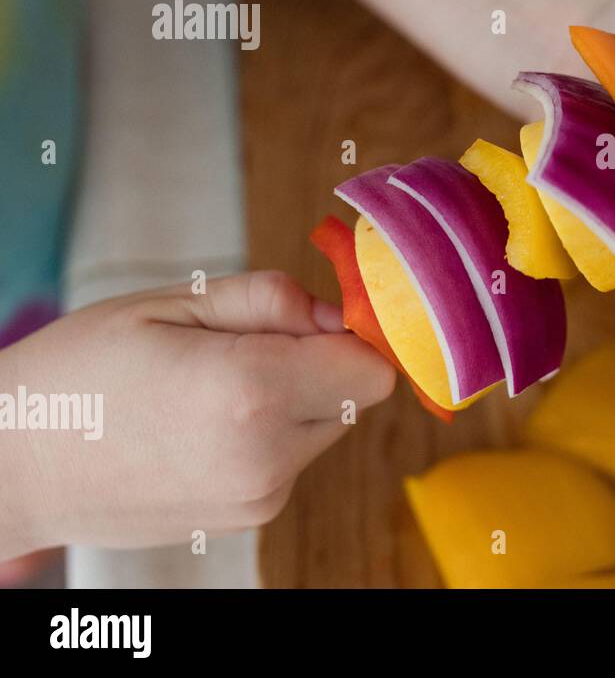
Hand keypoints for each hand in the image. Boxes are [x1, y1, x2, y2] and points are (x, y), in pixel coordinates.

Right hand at [0, 271, 394, 560]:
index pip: (374, 368)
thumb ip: (272, 300)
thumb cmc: (81, 372)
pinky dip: (269, 434)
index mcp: (253, 394)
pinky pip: (292, 458)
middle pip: (355, 396)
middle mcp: (268, 457)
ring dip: (293, 399)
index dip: (352, 334)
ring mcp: (259, 498)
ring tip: (208, 387)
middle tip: (239, 347)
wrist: (15, 466)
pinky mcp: (249, 518)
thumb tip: (338, 314)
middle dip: (317, 363)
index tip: (311, 319)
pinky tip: (202, 423)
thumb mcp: (174, 303)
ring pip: (326, 427)